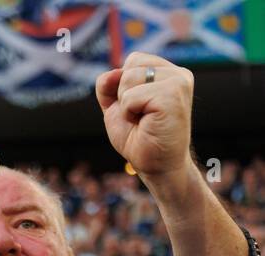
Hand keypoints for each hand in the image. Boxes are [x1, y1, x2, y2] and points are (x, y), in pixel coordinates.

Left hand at [95, 53, 193, 183]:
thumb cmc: (139, 137)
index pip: (133, 59)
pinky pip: (131, 95)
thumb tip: (111, 73)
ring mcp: (178, 81)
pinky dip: (129, 112)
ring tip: (143, 119)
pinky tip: (146, 123)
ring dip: (126, 104)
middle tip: (140, 116)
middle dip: (124, 94)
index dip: (123, 86)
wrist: (155, 164)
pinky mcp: (173, 93)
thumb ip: (109, 85)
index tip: (137, 107)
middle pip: (130, 65)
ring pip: (128, 78)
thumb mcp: (117, 107)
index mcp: (168, 72)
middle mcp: (178, 73)